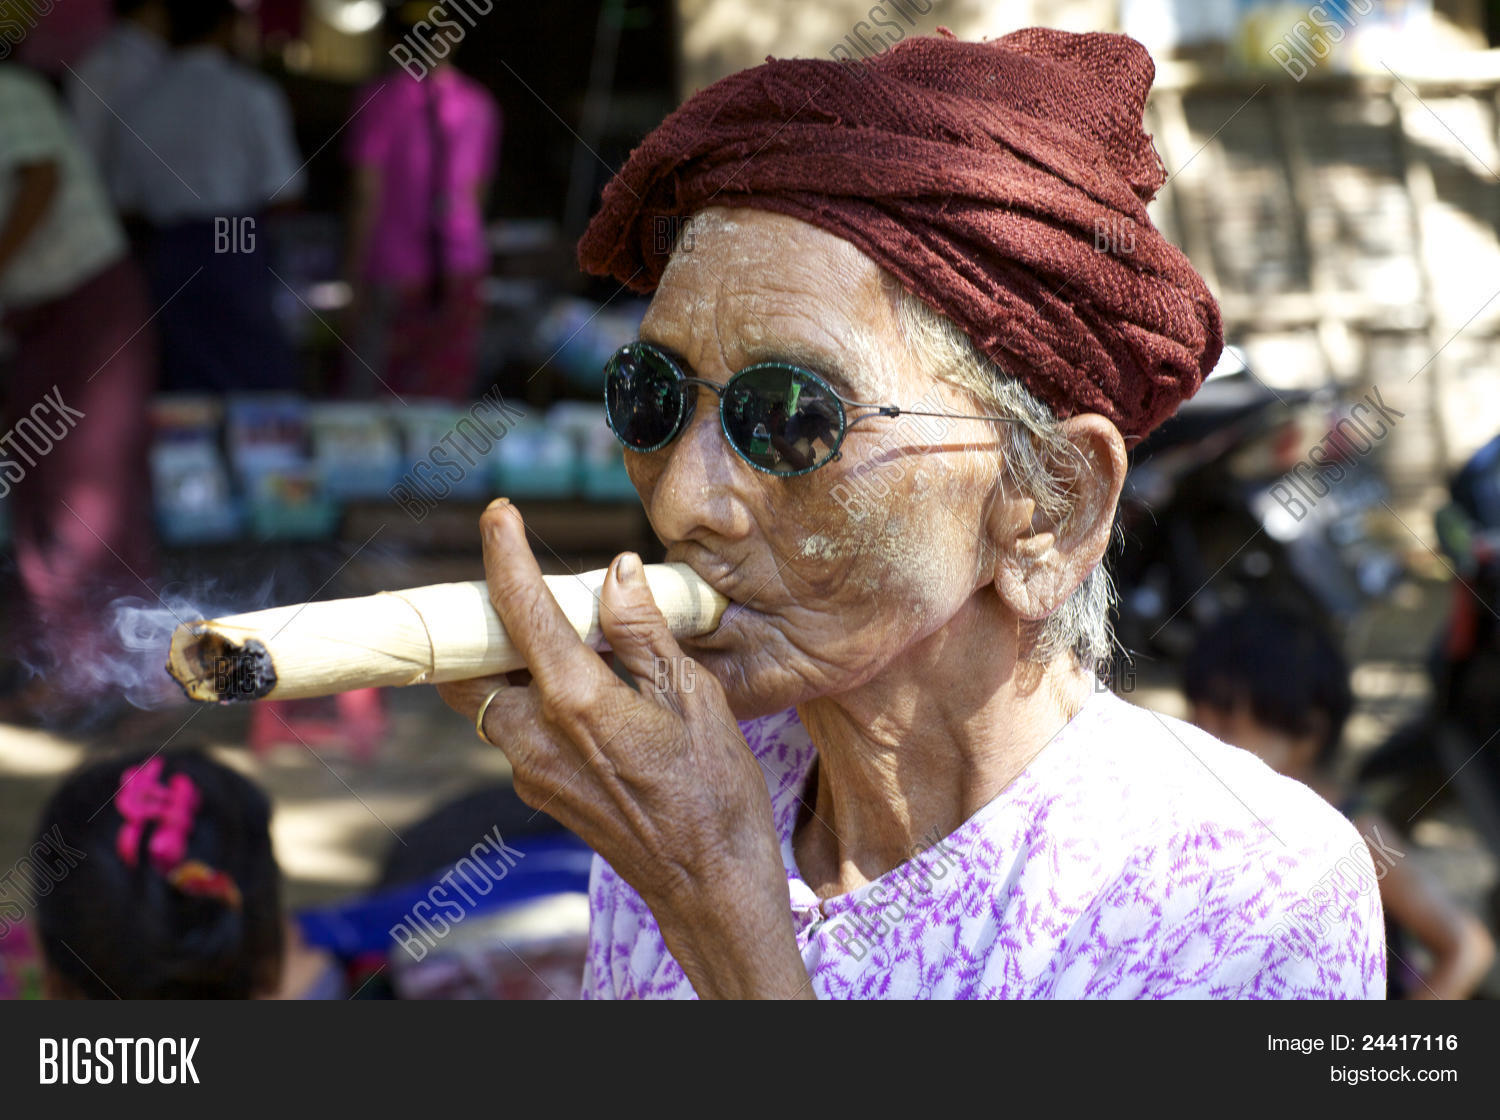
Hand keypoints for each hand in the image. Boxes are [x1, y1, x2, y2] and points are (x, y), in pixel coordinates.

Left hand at [437, 499, 810, 997]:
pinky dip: (530, 698)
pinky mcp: (543, 792)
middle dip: (482, 622)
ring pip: (487, 701)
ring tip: (561, 637)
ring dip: (507, 664)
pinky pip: (514, 731)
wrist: (710, 889)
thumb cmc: (716, 795)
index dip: (503, 555)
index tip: (498, 513)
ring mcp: (532, 771)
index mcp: (577, 703)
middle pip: (471, 665)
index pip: (521, 611)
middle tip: (521, 589)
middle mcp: (536, 737)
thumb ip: (645, 633)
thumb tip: (616, 573)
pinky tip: (584, 691)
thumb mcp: (697, 699)